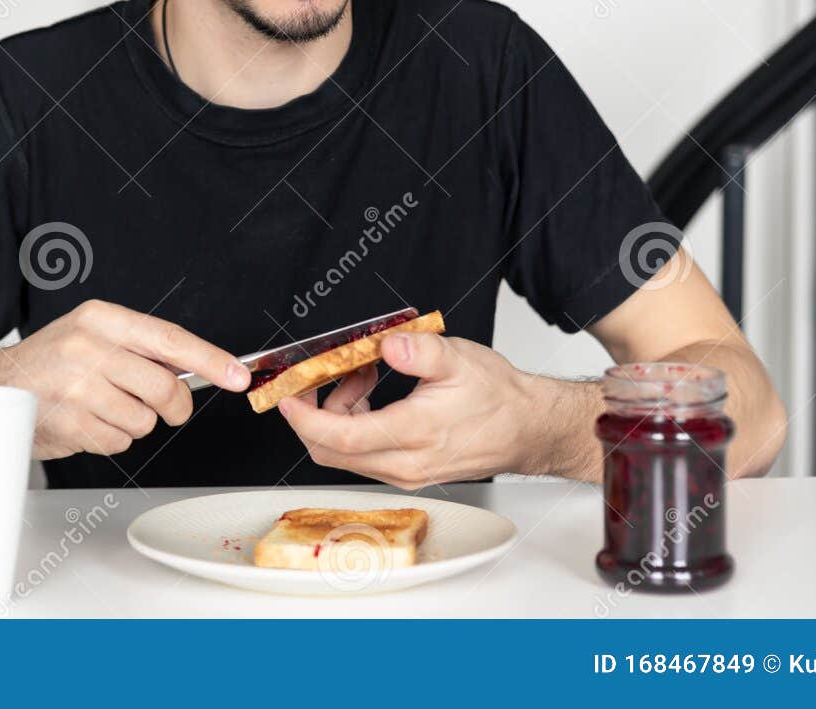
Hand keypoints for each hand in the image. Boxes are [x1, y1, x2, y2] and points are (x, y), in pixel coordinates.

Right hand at [0, 300, 249, 459]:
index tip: (238, 376)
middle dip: (174, 405)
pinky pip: (119, 442)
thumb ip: (140, 347)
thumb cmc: (51, 361)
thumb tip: (197, 368)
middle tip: (167, 407)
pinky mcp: (70, 424)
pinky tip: (88, 422)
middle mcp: (88, 348)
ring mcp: (77, 388)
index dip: (210, 359)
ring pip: (144, 420)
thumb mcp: (92, 334)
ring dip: (134, 422)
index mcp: (101, 318)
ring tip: (104, 408)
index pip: (169, 338)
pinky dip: (112, 439)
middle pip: (164, 387)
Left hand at [277, 330, 553, 488]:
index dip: (304, 418)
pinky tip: (371, 393)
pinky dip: (354, 423)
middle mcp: (405, 464)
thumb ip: (420, 351)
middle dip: (312, 414)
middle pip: (331, 452)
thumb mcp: (459, 359)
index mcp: (413, 435)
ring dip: (337, 414)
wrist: (529, 429)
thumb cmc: (499, 398)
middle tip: (316, 378)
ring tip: (360, 374)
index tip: (286, 396)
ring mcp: (406, 473)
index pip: (339, 438)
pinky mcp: (410, 471)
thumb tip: (388, 343)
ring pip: (346, 454)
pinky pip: (364, 454)